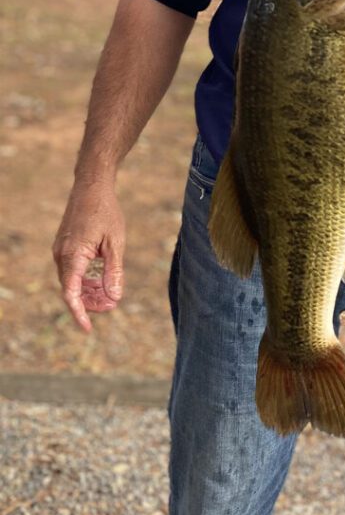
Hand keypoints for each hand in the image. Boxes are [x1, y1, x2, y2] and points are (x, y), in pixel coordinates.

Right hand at [52, 179, 124, 332]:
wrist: (92, 185)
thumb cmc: (106, 212)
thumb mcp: (115, 244)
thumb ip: (113, 272)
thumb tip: (114, 298)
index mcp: (72, 256)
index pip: (71, 293)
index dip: (79, 313)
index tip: (88, 329)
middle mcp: (61, 255)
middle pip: (71, 289)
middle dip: (90, 302)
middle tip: (111, 306)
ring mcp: (60, 249)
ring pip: (71, 280)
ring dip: (87, 290)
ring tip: (108, 295)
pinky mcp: (64, 245)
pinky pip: (71, 269)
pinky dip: (84, 278)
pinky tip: (100, 280)